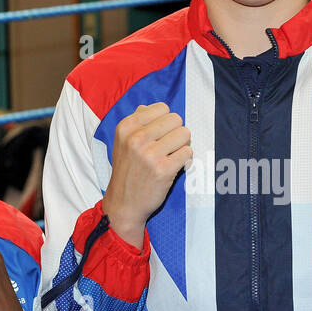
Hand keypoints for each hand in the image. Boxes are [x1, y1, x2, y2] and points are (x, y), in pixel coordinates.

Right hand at [102, 103, 191, 248]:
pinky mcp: (164, 169)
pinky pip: (188, 152)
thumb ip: (137, 121)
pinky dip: (185, 159)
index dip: (165, 122)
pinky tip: (173, 166)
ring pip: (185, 134)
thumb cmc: (127, 170)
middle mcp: (136, 138)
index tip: (159, 136)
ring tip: (171, 156)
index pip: (162, 108)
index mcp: (126, 127)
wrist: (124, 203)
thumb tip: (151, 107)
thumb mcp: (123, 141)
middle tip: (168, 147)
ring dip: (182, 145)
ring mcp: (150, 154)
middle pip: (176, 119)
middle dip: (176, 132)